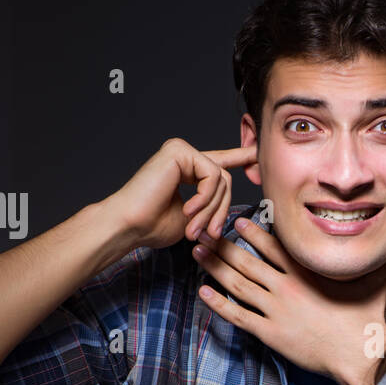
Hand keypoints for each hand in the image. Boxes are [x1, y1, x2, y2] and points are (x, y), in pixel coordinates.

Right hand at [103, 137, 256, 249]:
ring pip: (221, 179)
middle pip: (225, 180)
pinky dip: (205, 199)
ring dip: (212, 210)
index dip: (240, 157)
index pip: (219, 162)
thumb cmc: (152, 226)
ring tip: (194, 228)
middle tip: (207, 234)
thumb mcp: (194, 218)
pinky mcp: (180, 150)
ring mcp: (181, 150)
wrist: (129, 226)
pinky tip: (187, 210)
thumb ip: (212, 206)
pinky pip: (212, 176)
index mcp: (186, 169)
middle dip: (220, 210)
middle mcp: (184, 155)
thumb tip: (229, 207)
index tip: (257, 153)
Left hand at [194, 218, 385, 384]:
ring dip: (214, 268)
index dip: (252, 231)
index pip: (273, 245)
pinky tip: (204, 294)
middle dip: (222, 245)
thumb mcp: (376, 282)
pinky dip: (218, 305)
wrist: (358, 355)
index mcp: (307, 273)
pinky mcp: (270, 334)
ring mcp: (275, 311)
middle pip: (246, 261)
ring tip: (197, 254)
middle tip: (202, 232)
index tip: (236, 220)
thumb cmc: (367, 322)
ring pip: (236, 284)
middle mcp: (286, 287)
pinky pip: (237, 316)